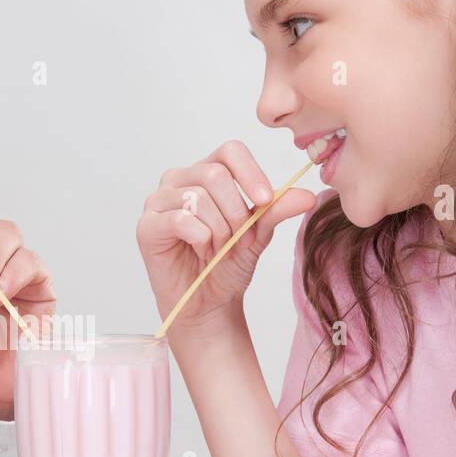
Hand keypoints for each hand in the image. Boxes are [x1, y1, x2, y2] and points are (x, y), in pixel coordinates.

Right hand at [137, 141, 315, 338]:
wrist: (209, 305)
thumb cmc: (227, 267)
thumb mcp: (258, 235)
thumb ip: (276, 211)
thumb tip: (308, 195)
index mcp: (205, 173)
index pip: (230, 151)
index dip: (251, 173)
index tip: (266, 201)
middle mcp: (178, 180)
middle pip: (215, 175)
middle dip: (236, 213)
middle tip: (241, 242)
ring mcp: (158, 202)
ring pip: (198, 197)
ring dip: (219, 231)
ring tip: (219, 251)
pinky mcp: (147, 227)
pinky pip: (180, 219)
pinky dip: (200, 239)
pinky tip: (202, 253)